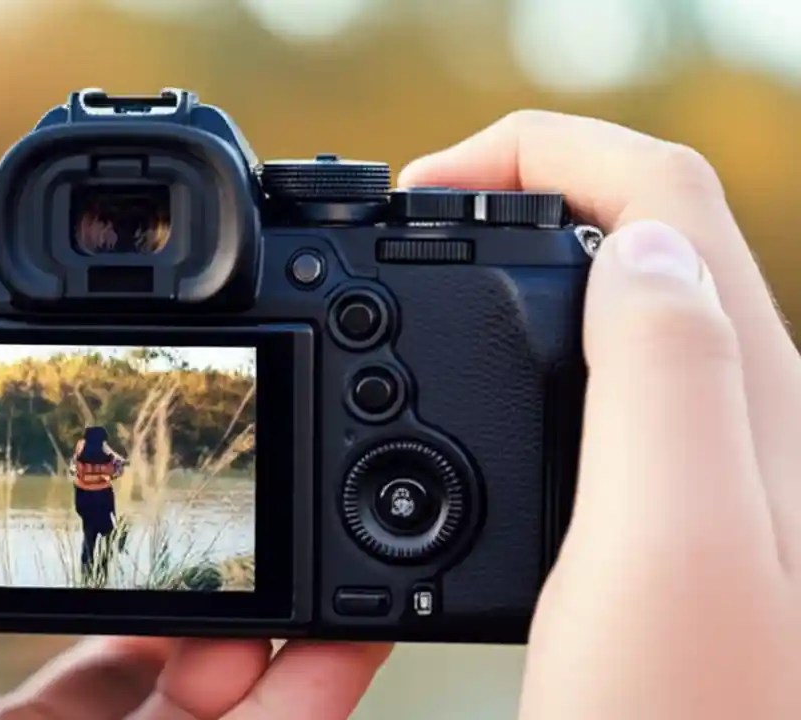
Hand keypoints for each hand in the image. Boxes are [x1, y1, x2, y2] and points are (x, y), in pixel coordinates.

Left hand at [0, 321, 390, 719]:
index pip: (8, 600)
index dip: (84, 536)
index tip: (141, 474)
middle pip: (127, 660)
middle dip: (201, 593)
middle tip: (250, 528)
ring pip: (207, 711)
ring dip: (275, 640)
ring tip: (316, 571)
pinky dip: (313, 700)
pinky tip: (351, 642)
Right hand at [402, 111, 800, 718]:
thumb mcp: (674, 550)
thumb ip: (666, 376)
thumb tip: (632, 242)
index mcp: (746, 399)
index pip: (657, 194)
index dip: (537, 153)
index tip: (420, 191)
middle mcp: (740, 425)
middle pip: (639, 236)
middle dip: (518, 195)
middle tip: (406, 229)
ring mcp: (701, 480)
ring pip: (613, 315)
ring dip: (514, 274)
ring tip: (417, 298)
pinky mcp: (658, 536)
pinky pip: (590, 404)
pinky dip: (513, 369)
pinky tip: (458, 426)